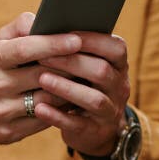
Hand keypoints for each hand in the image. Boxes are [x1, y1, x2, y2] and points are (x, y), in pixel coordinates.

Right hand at [0, 13, 82, 156]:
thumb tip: (44, 19)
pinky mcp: (7, 132)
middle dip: (68, 67)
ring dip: (68, 90)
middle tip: (91, 60)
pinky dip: (59, 110)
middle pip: (41, 75)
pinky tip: (70, 101)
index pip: (26, 49)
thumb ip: (18, 28)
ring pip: (46, 99)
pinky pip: (43, 120)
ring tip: (85, 80)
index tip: (77, 39)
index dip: (53, 44)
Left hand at [35, 32, 130, 156]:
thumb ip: (71, 49)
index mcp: (118, 65)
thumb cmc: (79, 86)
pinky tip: (39, 108)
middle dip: (72, 62)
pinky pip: (78, 124)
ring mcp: (110, 111)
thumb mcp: (82, 68)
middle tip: (43, 57)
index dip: (91, 40)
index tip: (64, 35)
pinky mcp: (96, 132)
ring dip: (66, 88)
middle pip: (102, 71)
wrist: (91, 130)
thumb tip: (46, 27)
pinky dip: (58, 116)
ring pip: (94, 99)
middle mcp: (119, 87)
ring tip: (42, 79)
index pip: (115, 48)